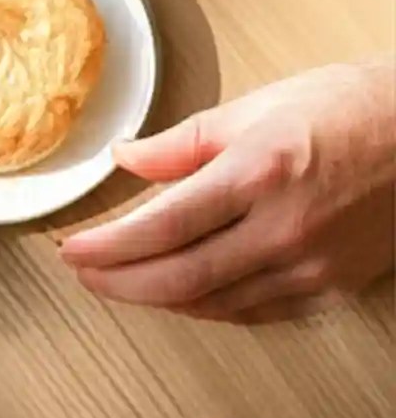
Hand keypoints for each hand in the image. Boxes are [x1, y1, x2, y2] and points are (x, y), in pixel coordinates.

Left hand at [61, 61, 395, 321]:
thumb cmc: (348, 108)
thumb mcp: (255, 107)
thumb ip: (180, 143)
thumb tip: (124, 159)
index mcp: (258, 173)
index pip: (160, 227)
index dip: (107, 247)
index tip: (70, 251)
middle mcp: (283, 228)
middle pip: (177, 278)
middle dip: (118, 283)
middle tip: (84, 275)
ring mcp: (310, 265)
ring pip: (211, 303)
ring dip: (156, 298)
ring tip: (120, 281)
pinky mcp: (331, 287)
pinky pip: (252, 311)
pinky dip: (205, 306)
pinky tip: (179, 293)